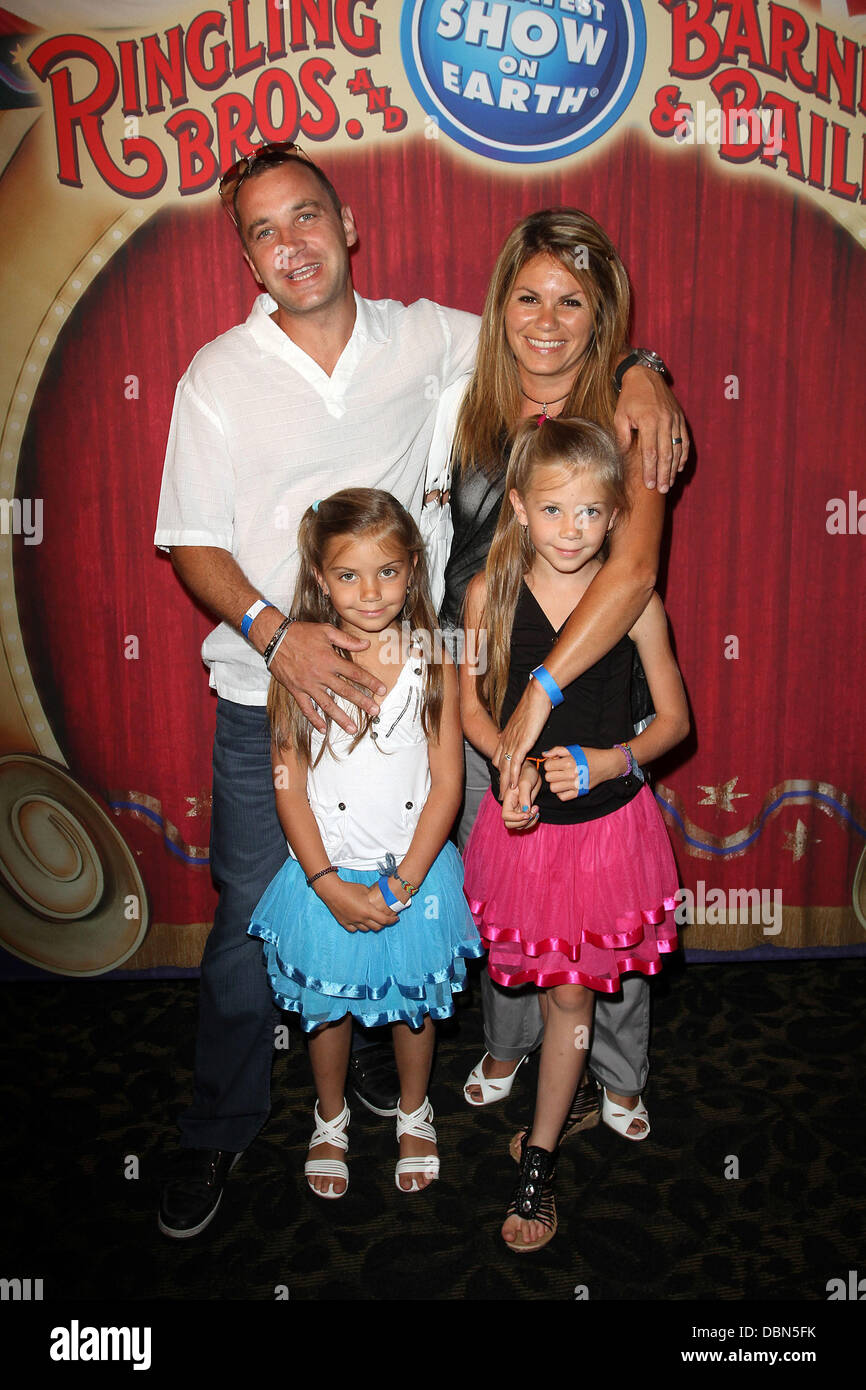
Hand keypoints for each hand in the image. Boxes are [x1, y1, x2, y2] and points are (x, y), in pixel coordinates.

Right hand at [267, 621, 385, 735]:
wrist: (274, 638)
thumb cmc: (301, 633)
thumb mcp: (326, 631)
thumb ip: (347, 640)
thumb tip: (366, 644)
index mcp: (330, 660)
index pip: (355, 674)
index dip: (370, 682)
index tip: (382, 690)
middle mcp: (321, 675)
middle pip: (345, 691)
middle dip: (362, 702)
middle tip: (375, 712)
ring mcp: (308, 685)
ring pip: (327, 705)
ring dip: (341, 718)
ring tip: (353, 729)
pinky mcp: (296, 690)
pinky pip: (306, 708)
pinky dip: (314, 719)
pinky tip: (323, 729)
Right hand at [315, 876, 398, 931]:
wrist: (332, 891)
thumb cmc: (349, 888)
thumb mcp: (365, 890)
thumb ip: (372, 896)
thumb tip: (378, 897)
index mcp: (368, 910)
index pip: (384, 920)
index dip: (392, 920)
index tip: (396, 918)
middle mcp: (361, 919)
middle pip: (376, 927)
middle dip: (383, 924)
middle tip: (385, 920)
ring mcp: (352, 922)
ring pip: (365, 930)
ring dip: (371, 926)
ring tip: (372, 921)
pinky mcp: (344, 923)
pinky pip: (354, 929)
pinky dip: (359, 927)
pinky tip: (360, 923)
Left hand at [493, 678, 551, 791]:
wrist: (536, 696)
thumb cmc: (532, 706)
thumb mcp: (520, 721)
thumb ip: (514, 731)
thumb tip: (508, 735)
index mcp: (505, 736)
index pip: (497, 758)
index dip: (499, 771)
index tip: (501, 783)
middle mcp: (505, 740)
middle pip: (498, 766)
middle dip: (500, 782)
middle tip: (501, 796)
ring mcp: (512, 742)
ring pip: (505, 767)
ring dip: (505, 783)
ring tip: (506, 796)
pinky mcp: (521, 742)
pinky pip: (514, 762)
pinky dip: (513, 775)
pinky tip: (514, 785)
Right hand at [502, 764, 541, 828]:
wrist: (531, 770)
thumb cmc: (527, 772)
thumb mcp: (526, 781)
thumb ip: (524, 796)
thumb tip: (525, 811)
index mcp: (508, 799)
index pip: (506, 816)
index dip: (517, 818)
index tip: (529, 812)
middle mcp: (511, 806)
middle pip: (509, 824)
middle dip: (523, 822)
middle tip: (533, 812)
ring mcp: (517, 809)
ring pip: (518, 825)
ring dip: (529, 822)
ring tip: (536, 809)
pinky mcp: (523, 810)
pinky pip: (525, 822)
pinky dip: (532, 820)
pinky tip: (536, 810)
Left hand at [543, 745, 624, 800]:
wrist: (606, 765)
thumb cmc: (590, 755)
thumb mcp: (574, 749)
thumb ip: (557, 750)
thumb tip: (544, 754)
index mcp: (569, 762)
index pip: (548, 766)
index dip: (550, 763)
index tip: (556, 762)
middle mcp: (572, 775)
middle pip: (549, 777)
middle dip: (551, 773)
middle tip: (558, 770)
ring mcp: (575, 785)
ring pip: (553, 788)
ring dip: (555, 783)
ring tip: (561, 778)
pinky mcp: (579, 793)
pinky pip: (562, 797)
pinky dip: (561, 792)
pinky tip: (565, 786)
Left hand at [613, 366, 689, 492]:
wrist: (645, 375)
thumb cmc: (629, 398)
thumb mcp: (620, 416)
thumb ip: (622, 437)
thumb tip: (624, 457)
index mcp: (648, 421)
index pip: (650, 452)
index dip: (650, 470)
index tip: (649, 485)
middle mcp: (664, 420)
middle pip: (666, 454)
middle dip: (664, 474)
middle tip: (662, 490)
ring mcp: (675, 419)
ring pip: (677, 448)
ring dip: (673, 468)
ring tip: (670, 483)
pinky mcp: (680, 418)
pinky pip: (684, 440)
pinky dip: (683, 455)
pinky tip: (679, 467)